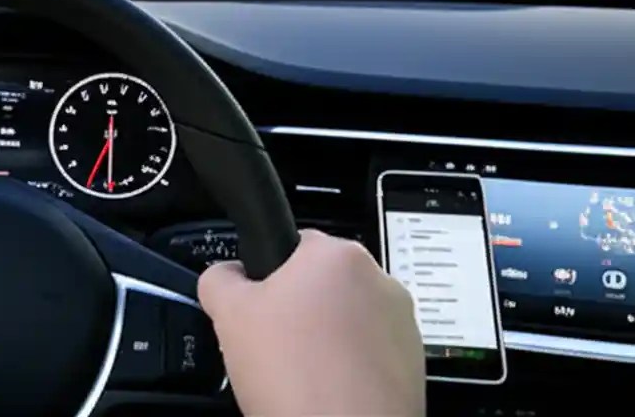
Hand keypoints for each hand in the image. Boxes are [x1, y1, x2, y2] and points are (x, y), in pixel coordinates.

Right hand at [198, 230, 425, 416]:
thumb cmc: (294, 375)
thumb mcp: (229, 315)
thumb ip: (220, 279)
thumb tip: (225, 275)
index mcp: (336, 254)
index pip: (292, 246)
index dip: (267, 279)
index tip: (258, 312)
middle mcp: (379, 279)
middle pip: (322, 285)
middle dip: (298, 310)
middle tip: (273, 346)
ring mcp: (402, 321)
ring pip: (347, 319)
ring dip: (326, 338)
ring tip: (302, 374)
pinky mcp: (414, 360)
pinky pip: (370, 351)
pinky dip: (350, 366)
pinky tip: (327, 390)